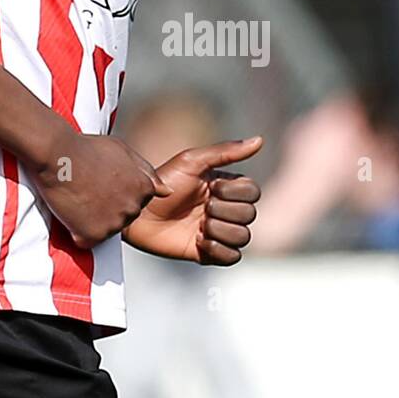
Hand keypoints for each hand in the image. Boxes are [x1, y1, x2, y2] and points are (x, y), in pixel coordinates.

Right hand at [33, 129, 169, 248]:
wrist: (59, 156)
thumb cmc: (87, 149)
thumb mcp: (124, 152)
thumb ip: (147, 172)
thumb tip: (167, 192)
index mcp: (144, 189)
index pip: (136, 204)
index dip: (115, 195)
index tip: (102, 184)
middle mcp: (134, 208)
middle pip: (121, 219)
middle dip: (106, 210)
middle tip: (87, 191)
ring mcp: (115, 223)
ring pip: (104, 231)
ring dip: (91, 221)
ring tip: (79, 198)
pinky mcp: (95, 235)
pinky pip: (85, 241)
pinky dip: (76, 231)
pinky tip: (71, 210)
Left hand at [124, 137, 261, 263]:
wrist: (138, 214)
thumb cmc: (163, 183)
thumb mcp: (192, 162)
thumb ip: (226, 151)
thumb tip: (260, 140)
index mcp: (226, 188)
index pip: (253, 192)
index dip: (234, 192)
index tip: (210, 188)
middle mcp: (225, 210)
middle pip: (249, 215)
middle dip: (224, 210)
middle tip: (201, 207)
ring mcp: (218, 232)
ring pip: (243, 237)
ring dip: (221, 230)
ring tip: (199, 226)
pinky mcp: (209, 253)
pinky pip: (233, 257)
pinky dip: (219, 249)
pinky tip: (199, 240)